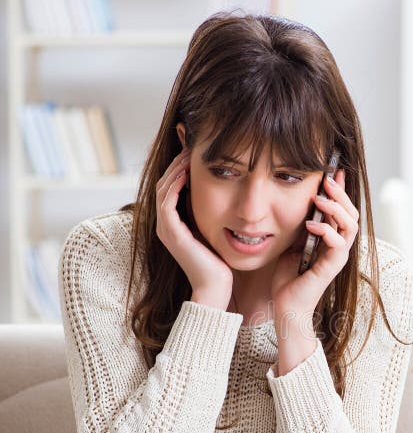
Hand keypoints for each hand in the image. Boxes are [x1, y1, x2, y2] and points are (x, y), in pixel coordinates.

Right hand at [155, 149, 232, 308]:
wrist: (216, 289)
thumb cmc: (221, 264)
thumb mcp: (217, 232)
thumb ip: (214, 214)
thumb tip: (228, 195)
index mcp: (175, 223)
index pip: (172, 186)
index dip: (181, 167)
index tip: (195, 151)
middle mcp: (166, 224)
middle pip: (165, 182)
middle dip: (176, 162)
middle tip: (189, 143)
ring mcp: (166, 228)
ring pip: (164, 188)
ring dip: (176, 168)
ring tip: (189, 152)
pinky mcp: (172, 233)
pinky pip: (167, 202)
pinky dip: (175, 185)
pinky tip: (188, 172)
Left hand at [271, 169, 357, 317]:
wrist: (286, 305)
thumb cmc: (288, 276)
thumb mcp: (293, 241)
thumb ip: (301, 224)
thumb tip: (300, 200)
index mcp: (331, 238)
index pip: (343, 209)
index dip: (342, 189)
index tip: (335, 170)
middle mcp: (339, 246)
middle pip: (352, 213)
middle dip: (341, 194)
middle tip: (327, 179)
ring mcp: (338, 257)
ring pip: (350, 225)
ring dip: (336, 209)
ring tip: (320, 199)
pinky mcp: (332, 267)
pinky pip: (338, 244)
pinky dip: (326, 231)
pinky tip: (311, 225)